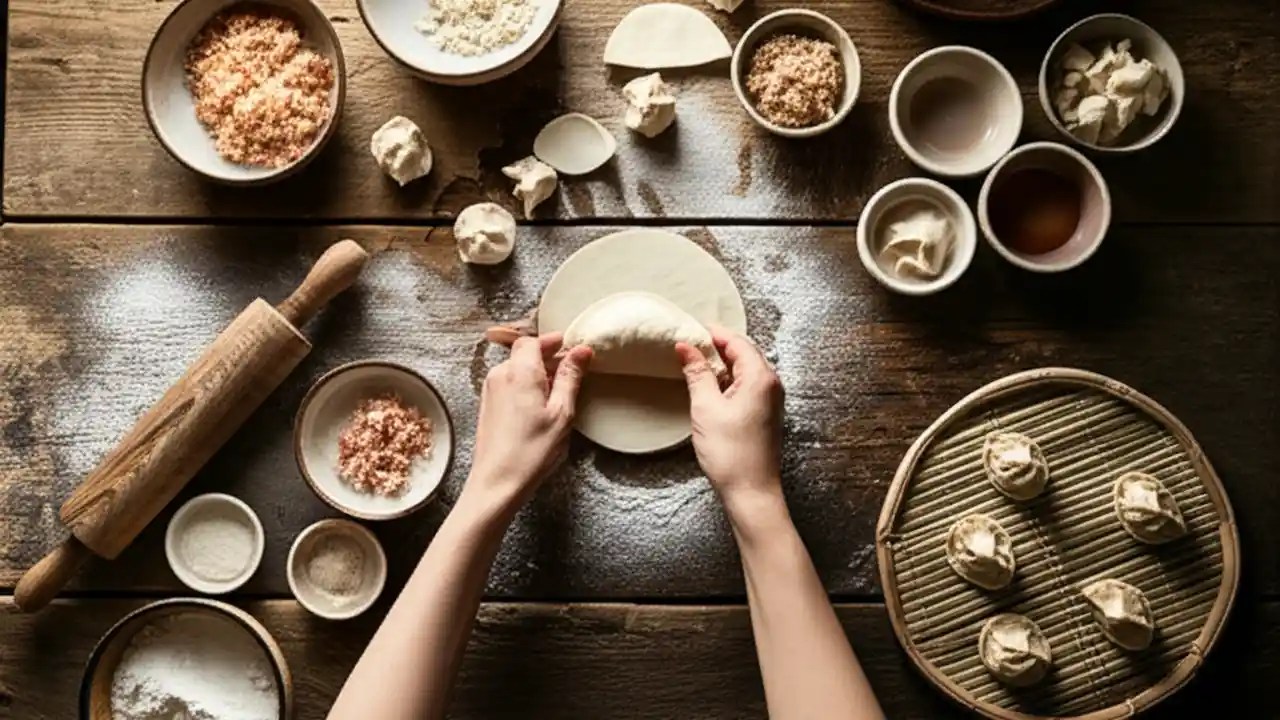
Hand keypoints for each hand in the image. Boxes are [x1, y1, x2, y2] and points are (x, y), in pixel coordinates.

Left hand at [466, 333, 592, 511]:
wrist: (497, 482)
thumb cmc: (531, 451)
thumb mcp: (562, 413)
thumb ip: (570, 378)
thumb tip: (581, 352)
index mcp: (520, 372)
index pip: (533, 341)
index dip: (553, 342)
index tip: (571, 349)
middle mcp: (500, 375)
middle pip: (524, 353)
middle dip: (547, 357)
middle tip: (570, 370)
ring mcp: (490, 390)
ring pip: (516, 368)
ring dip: (536, 373)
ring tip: (557, 392)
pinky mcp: (488, 405)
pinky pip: (508, 384)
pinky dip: (525, 386)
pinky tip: (539, 406)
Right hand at [676, 327, 783, 508]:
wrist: (751, 492)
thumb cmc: (730, 453)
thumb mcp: (706, 407)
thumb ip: (697, 373)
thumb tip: (686, 347)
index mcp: (760, 377)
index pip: (737, 342)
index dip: (713, 333)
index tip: (691, 329)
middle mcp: (771, 385)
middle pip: (744, 353)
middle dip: (717, 347)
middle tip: (689, 345)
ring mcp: (771, 400)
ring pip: (745, 370)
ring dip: (721, 365)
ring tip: (695, 365)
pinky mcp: (765, 415)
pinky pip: (747, 387)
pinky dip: (728, 381)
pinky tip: (710, 388)